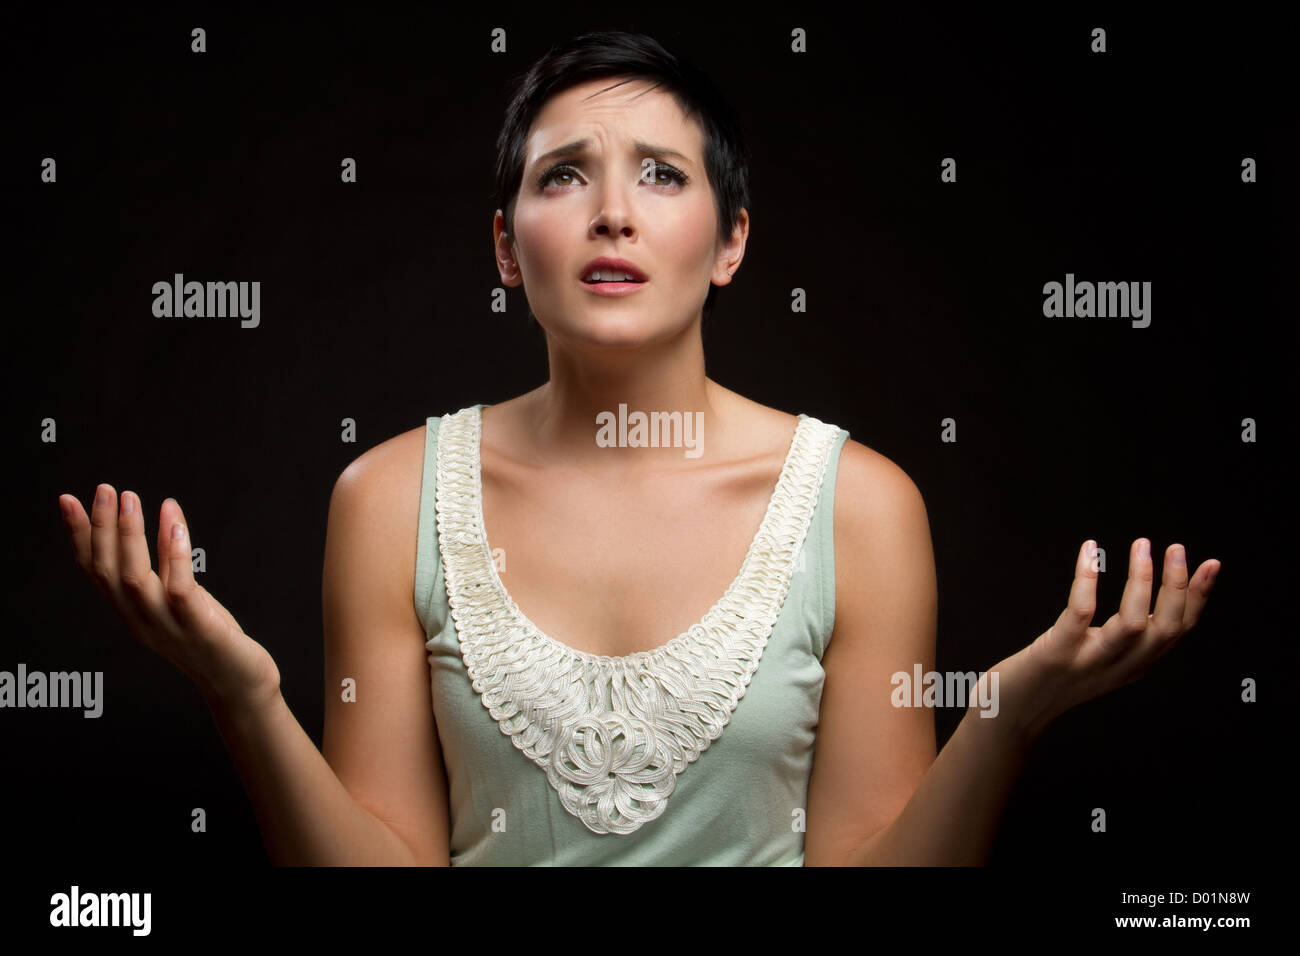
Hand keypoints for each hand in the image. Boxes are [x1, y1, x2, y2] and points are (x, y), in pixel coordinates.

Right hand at [59, 484, 281, 712]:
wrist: (239, 685)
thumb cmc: (210, 637)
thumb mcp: (184, 595)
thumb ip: (171, 561)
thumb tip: (166, 517)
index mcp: (132, 612)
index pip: (95, 571)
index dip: (80, 536)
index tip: (68, 501)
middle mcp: (141, 621)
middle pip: (108, 571)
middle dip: (101, 528)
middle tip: (104, 489)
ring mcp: (167, 627)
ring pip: (135, 578)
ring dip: (129, 536)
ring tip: (130, 498)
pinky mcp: (198, 629)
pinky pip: (179, 589)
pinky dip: (175, 555)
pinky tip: (175, 524)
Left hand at [986, 538, 1219, 741]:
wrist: (1010, 715)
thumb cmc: (1050, 679)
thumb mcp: (1098, 660)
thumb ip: (1122, 639)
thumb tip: (1144, 596)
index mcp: (1133, 665)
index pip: (1177, 632)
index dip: (1197, 598)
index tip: (1211, 564)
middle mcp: (1119, 667)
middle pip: (1165, 628)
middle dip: (1177, 586)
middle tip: (1176, 547)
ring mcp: (1089, 662)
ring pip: (1132, 623)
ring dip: (1142, 582)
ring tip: (1142, 546)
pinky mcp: (1056, 654)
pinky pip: (1080, 614)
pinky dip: (1087, 580)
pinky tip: (1090, 551)